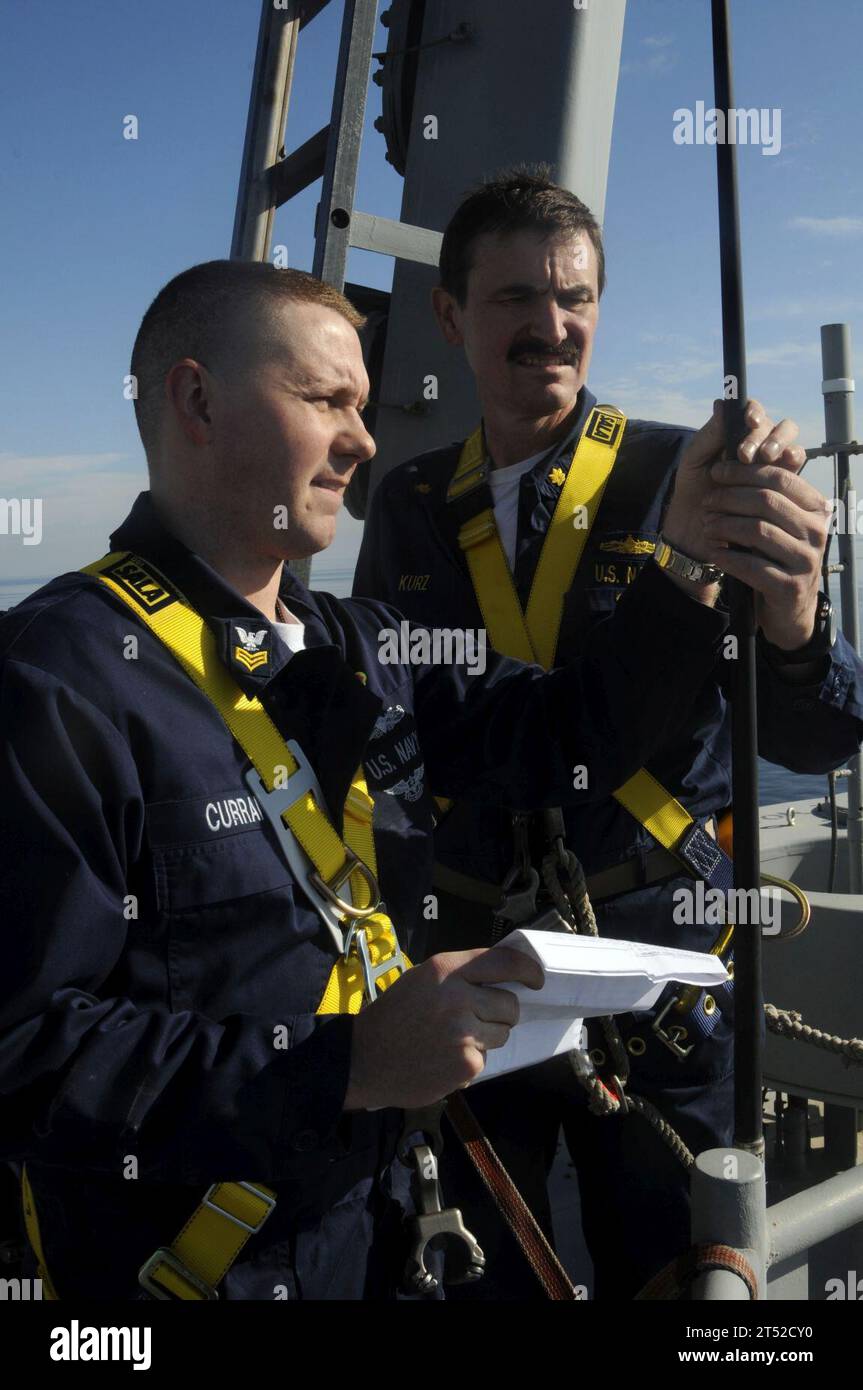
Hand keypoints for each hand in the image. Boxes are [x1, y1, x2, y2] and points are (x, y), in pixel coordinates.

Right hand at [343, 945, 543, 1110]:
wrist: (363, 1059)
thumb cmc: (394, 1016)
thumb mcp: (422, 979)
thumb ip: (460, 975)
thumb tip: (502, 975)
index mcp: (446, 969)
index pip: (504, 962)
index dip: (528, 970)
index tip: (536, 980)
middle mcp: (458, 997)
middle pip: (510, 1004)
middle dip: (500, 1013)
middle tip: (475, 1020)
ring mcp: (464, 1032)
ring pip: (501, 1033)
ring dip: (485, 1038)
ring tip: (452, 1040)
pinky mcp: (467, 1064)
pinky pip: (485, 1058)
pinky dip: (469, 1061)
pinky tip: (443, 1059)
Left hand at [663, 399, 783, 564]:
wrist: (696, 529)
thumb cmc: (693, 492)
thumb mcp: (695, 461)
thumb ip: (710, 435)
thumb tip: (722, 403)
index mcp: (741, 435)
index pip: (756, 414)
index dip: (756, 413)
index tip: (748, 420)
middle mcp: (762, 448)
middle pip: (782, 429)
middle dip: (769, 436)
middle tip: (748, 453)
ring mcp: (774, 469)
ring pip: (792, 449)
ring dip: (780, 449)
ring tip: (762, 460)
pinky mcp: (784, 492)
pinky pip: (794, 477)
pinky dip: (789, 470)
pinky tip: (778, 472)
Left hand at [701, 427, 830, 651]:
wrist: (783, 610)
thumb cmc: (770, 554)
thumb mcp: (769, 517)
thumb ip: (756, 476)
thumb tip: (724, 410)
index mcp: (813, 506)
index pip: (780, 475)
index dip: (744, 469)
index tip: (716, 469)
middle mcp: (817, 529)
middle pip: (767, 500)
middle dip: (730, 496)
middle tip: (706, 500)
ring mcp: (807, 560)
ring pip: (757, 531)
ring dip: (723, 525)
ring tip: (706, 524)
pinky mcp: (790, 587)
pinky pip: (751, 565)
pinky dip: (726, 556)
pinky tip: (713, 551)